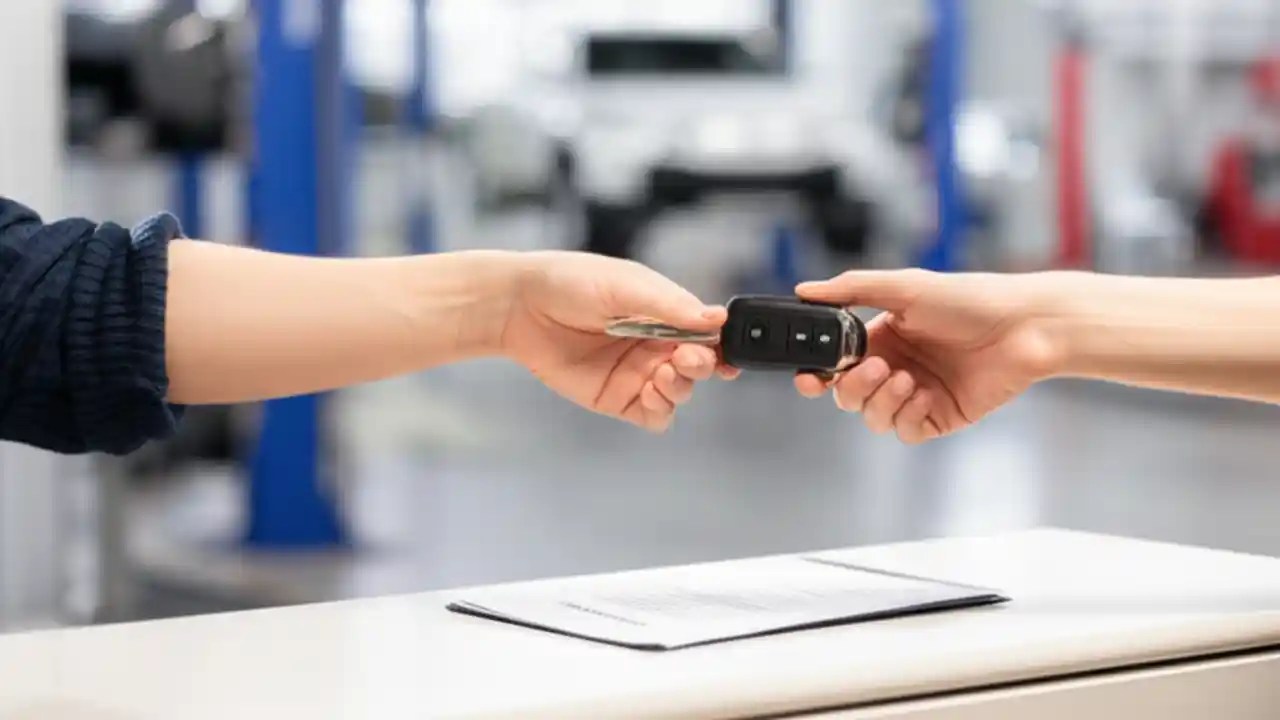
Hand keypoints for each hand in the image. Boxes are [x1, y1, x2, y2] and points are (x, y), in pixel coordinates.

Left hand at [501, 252, 737, 432]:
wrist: (519, 306)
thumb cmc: (569, 282)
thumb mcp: (625, 284)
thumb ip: (670, 305)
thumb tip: (716, 319)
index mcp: (665, 312)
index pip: (707, 333)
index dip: (722, 343)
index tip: (724, 347)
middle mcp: (656, 345)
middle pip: (700, 366)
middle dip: (702, 365)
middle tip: (686, 358)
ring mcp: (637, 373)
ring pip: (680, 392)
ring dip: (682, 387)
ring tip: (662, 373)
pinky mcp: (617, 398)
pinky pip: (653, 416)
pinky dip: (662, 410)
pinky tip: (652, 393)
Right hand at [794, 269, 1061, 442]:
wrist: (1025, 327)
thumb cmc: (970, 299)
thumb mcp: (905, 286)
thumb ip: (851, 289)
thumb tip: (804, 290)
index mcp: (881, 336)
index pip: (836, 363)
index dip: (818, 374)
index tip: (810, 377)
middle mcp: (895, 366)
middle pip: (847, 395)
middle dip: (851, 387)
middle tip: (876, 368)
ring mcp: (916, 394)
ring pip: (872, 416)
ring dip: (880, 401)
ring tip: (906, 379)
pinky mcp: (940, 417)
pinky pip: (905, 431)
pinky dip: (906, 416)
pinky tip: (922, 395)